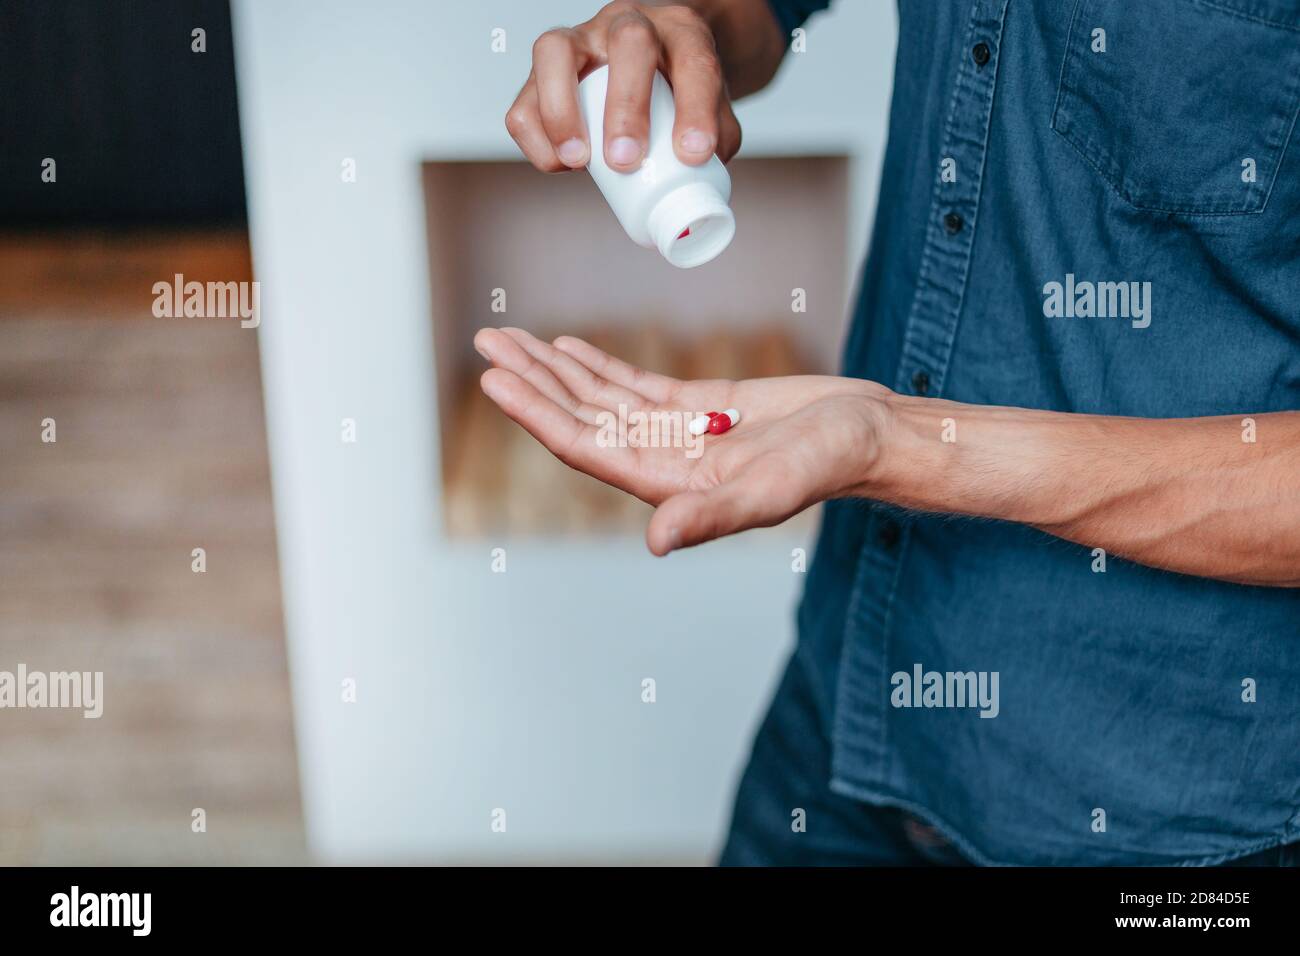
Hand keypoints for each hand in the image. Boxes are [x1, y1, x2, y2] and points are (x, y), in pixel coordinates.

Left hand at [474, 327, 893, 553]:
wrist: (871, 434)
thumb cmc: (832, 463)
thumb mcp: (774, 488)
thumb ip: (713, 515)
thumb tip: (657, 542)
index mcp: (670, 484)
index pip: (585, 446)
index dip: (538, 413)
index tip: (496, 382)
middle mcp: (663, 460)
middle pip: (581, 417)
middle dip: (533, 380)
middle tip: (488, 343)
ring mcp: (678, 431)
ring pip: (601, 397)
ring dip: (556, 368)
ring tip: (510, 338)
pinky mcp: (700, 404)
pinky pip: (636, 384)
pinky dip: (599, 364)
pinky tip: (568, 346)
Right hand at [506, 1, 741, 172]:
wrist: (651, 62)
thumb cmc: (680, 90)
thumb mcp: (714, 110)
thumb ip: (716, 139)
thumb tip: (698, 185)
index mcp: (680, 32)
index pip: (695, 61)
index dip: (696, 108)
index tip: (694, 154)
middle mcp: (628, 24)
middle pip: (629, 41)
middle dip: (626, 104)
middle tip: (625, 160)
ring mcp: (580, 41)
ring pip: (555, 52)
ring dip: (561, 110)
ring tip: (577, 160)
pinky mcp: (543, 72)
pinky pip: (524, 99)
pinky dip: (535, 136)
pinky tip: (558, 164)